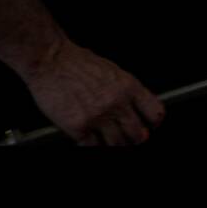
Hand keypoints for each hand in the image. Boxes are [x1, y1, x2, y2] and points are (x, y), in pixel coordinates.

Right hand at [21, 39, 164, 144]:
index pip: (155, 113)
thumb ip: (125, 90)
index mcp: (128, 86)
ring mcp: (98, 117)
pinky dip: (92, 146)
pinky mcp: (78, 127)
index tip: (149, 126)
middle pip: (137, 135)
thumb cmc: (77, 62)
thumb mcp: (112, 70)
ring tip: (108, 141)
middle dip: (134, 139)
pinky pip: (92, 147)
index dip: (153, 123)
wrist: (51, 60)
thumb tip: (134, 109)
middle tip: (129, 139)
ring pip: (116, 145)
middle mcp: (116, 103)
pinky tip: (89, 140)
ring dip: (114, 145)